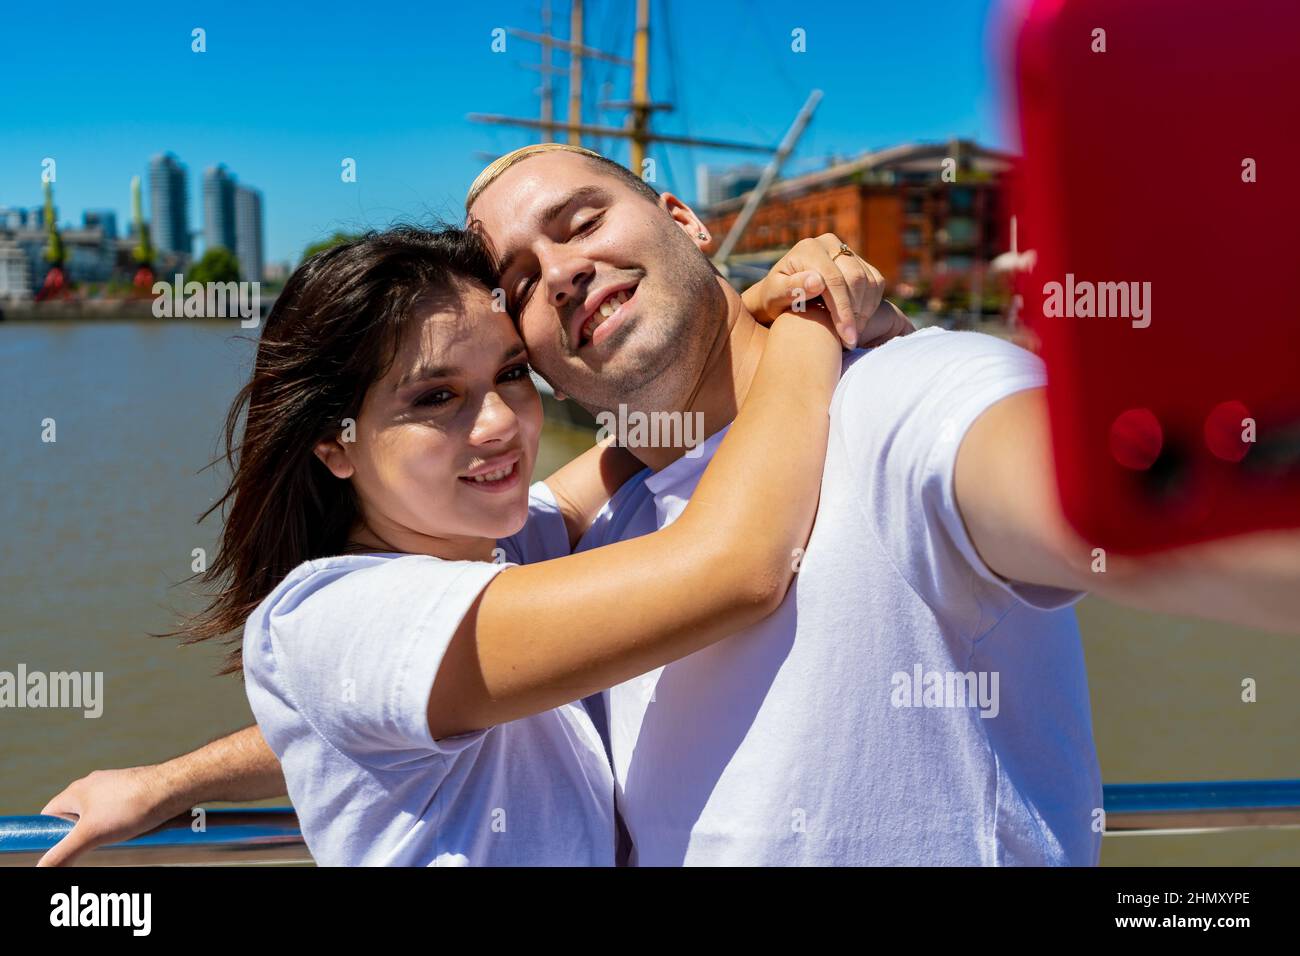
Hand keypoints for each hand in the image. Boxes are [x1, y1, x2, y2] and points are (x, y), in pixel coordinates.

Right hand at [37, 766, 183, 865]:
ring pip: (97, 814)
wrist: (174, 787)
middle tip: (87, 850)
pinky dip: (120, 824)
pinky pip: (118, 810)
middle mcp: (92, 785)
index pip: (49, 815)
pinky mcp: (134, 789)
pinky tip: (131, 833)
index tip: (58, 850)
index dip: (49, 834)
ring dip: (100, 831)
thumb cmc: (131, 807)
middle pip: (73, 816)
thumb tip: (40, 870)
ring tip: (111, 842)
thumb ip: (62, 853)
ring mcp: (114, 786)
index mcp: (75, 791)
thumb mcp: (91, 835)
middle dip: (77, 836)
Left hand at [742, 234, 913, 347]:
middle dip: (855, 313)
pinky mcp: (859, 262)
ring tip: (852, 335)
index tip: (847, 337)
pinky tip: (858, 323)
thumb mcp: (774, 296)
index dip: (843, 310)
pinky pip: (876, 283)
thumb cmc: (773, 298)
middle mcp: (830, 243)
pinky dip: (871, 305)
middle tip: (850, 341)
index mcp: (809, 248)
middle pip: (856, 278)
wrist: (781, 294)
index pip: (834, 280)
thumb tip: (817, 281)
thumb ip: (791, 288)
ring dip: (865, 312)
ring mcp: (846, 251)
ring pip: (869, 281)